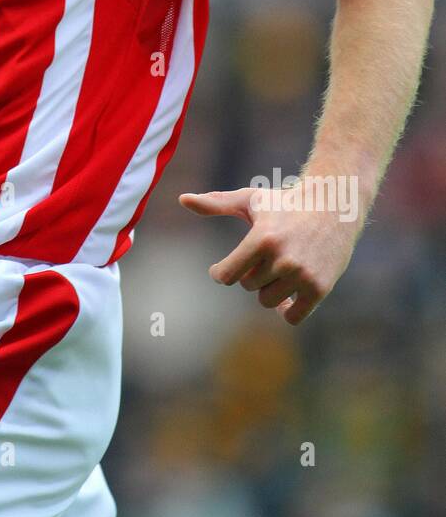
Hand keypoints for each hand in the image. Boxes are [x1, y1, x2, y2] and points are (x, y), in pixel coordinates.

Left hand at [178, 184, 361, 325]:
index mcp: (261, 238)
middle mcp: (282, 258)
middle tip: (267, 256)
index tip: (220, 269)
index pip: (226, 275)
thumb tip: (181, 199)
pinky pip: (293, 317)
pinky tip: (288, 297)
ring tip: (281, 268)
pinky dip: (288, 311)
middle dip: (253, 274)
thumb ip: (215, 202)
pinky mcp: (320, 288)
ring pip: (268, 301)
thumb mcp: (251, 200)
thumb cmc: (285, 203)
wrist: (335, 206)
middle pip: (249, 286)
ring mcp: (302, 275)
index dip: (220, 273)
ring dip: (270, 289)